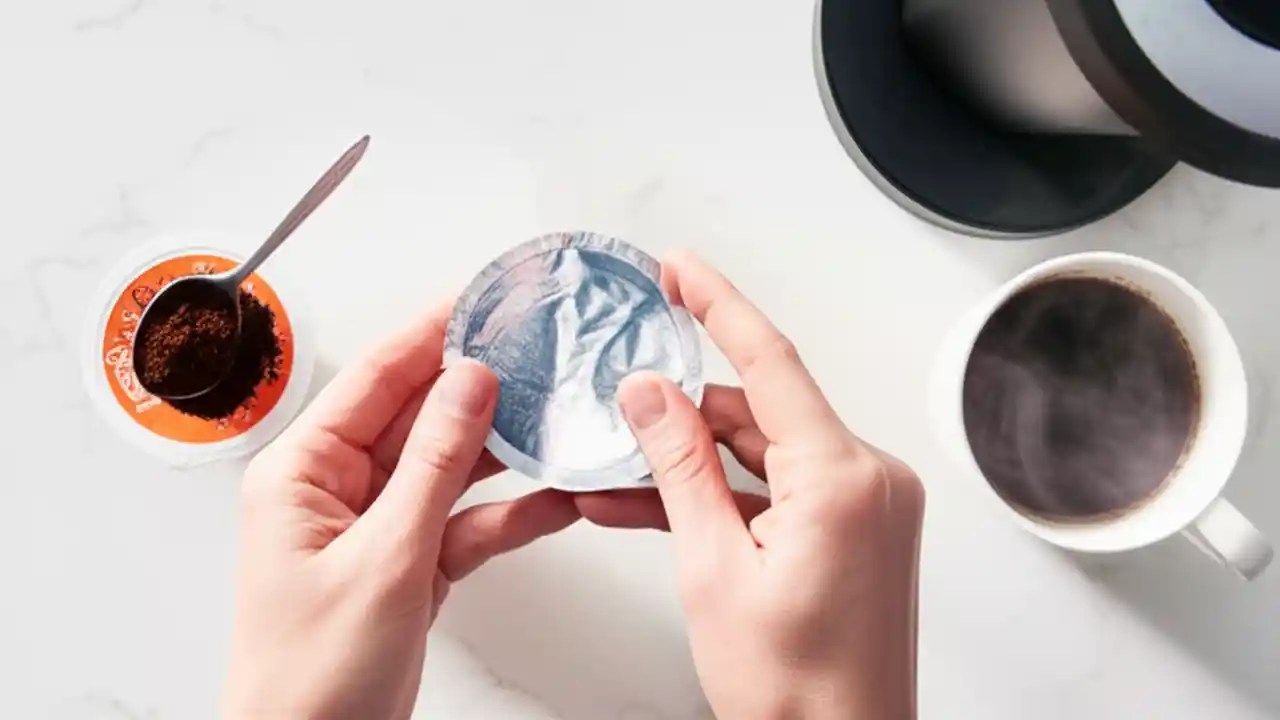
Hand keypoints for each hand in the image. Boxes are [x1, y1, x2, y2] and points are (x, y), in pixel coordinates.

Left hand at [223, 301, 579, 719]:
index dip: (432, 332)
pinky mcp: (412, 563)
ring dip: (503, 446)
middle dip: (478, 383)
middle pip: (419, 414)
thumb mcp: (384, 558)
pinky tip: (556, 496)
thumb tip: (468, 383)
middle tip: (537, 347)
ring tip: (558, 411)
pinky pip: (467, 520)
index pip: (376, 378)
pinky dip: (510, 512)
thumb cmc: (310, 676)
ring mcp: (378, 527)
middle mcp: (337, 490)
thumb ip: (434, 466)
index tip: (482, 299)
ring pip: (450, 465)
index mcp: (302, 472)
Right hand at [577, 253, 924, 719]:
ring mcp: (869, 506)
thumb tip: (650, 394)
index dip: (718, 304)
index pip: (770, 362)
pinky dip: (729, 497)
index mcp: (843, 480)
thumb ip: (678, 468)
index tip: (681, 268)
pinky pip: (782, 490)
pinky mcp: (859, 529)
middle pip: (761, 412)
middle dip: (686, 415)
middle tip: (621, 414)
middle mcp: (870, 481)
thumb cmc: (794, 693)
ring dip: (698, 464)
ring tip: (622, 481)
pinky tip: (664, 508)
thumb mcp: (709, 569)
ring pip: (765, 453)